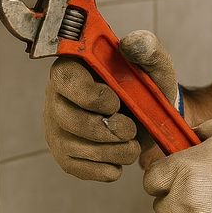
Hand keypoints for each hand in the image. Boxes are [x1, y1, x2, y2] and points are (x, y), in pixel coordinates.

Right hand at [44, 29, 179, 180]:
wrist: (152, 118)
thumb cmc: (148, 85)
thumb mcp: (154, 65)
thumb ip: (148, 49)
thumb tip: (132, 42)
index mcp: (74, 67)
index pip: (66, 80)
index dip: (91, 96)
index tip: (116, 102)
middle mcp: (57, 98)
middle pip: (70, 120)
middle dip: (109, 130)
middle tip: (131, 128)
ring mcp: (57, 129)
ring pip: (78, 148)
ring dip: (116, 150)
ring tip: (132, 141)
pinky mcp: (65, 156)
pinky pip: (82, 169)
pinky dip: (110, 167)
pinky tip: (121, 152)